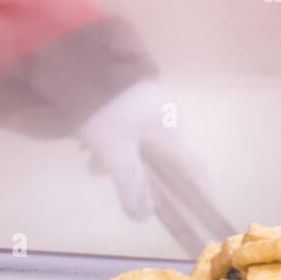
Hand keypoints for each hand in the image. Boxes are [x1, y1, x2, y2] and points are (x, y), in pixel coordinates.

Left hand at [76, 79, 211, 223]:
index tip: (198, 212)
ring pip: (144, 148)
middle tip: (125, 189)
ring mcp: (154, 108)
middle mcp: (170, 119)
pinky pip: (134, 134)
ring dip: (122, 163)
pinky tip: (92, 147)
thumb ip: (130, 185)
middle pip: (165, 161)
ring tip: (94, 164)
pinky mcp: (137, 101)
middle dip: (143, 179)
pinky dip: (117, 146)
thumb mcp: (114, 152)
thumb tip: (144, 216)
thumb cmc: (105, 110)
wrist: (81, 63)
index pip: (195, 169)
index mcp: (173, 131)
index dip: (199, 193)